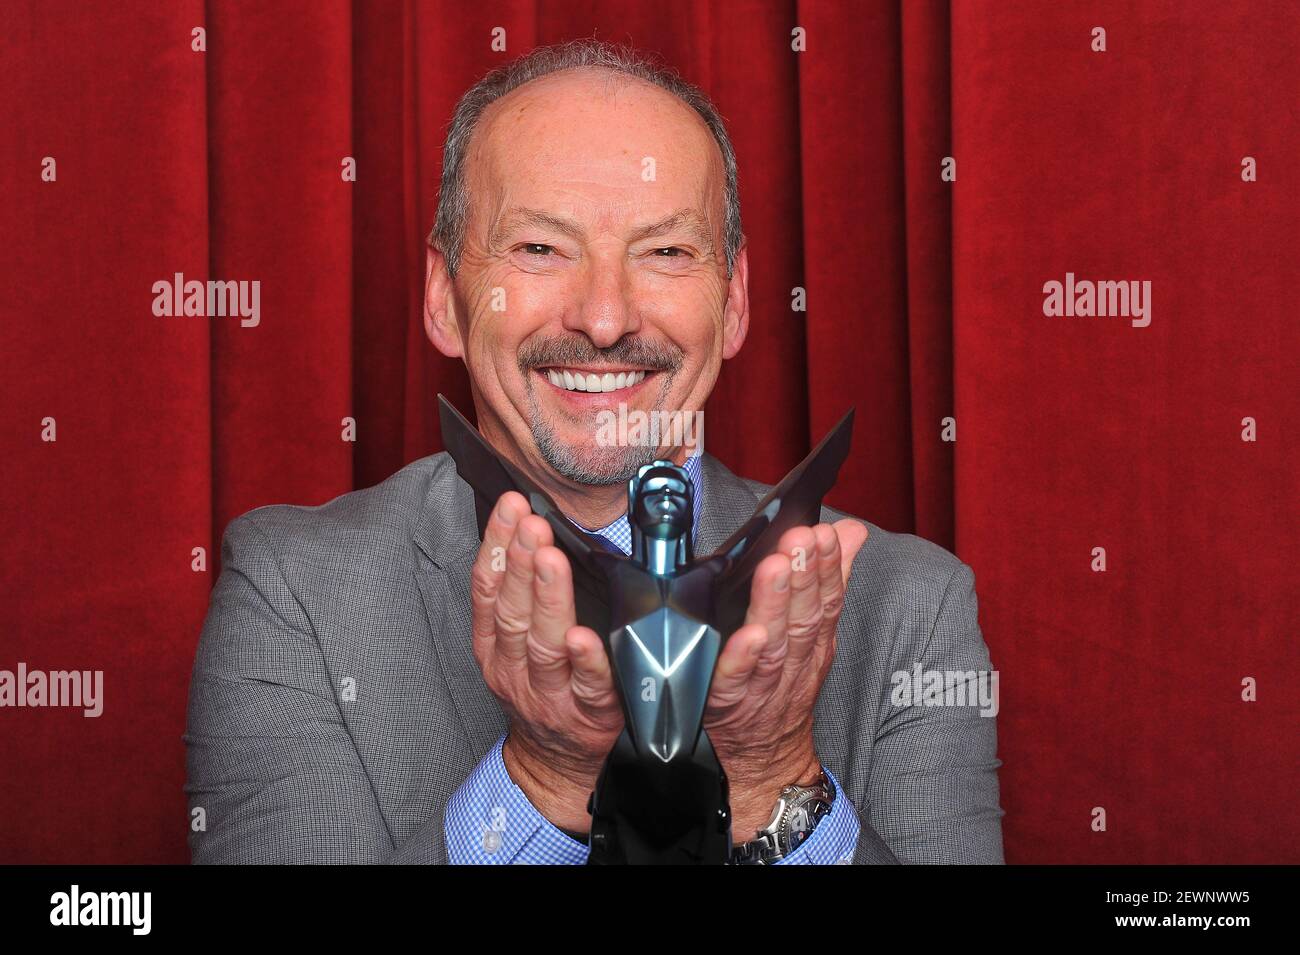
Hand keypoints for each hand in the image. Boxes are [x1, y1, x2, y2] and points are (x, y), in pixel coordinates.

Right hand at [470, 491, 623, 831]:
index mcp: (494, 645)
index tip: (509, 507)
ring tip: (552, 559)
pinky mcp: (586, 714)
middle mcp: (513, 667)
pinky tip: (583, 638)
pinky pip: (586, 686)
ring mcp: (548, 693)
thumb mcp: (515, 644)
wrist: (554, 764)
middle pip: (513, 611)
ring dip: (548, 597)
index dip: (497, 545)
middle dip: (522, 562)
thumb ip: (520, 596)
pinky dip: (585, 661)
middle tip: (532, 522)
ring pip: (543, 643)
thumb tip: (530, 530)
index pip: (490, 589)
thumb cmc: (542, 691)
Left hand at [703, 520, 869, 837]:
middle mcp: (794, 661)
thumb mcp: (815, 632)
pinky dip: (742, 658)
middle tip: (800, 538)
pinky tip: (746, 635)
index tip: (824, 533)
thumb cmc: (784, 686)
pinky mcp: (728, 702)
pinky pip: (735, 680)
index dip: (828, 566)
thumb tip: (851, 532)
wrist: (766, 757)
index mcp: (814, 641)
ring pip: (774, 642)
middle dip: (804, 575)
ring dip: (775, 604)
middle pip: (803, 617)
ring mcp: (763, 684)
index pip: (826, 599)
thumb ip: (831, 579)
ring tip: (775, 568)